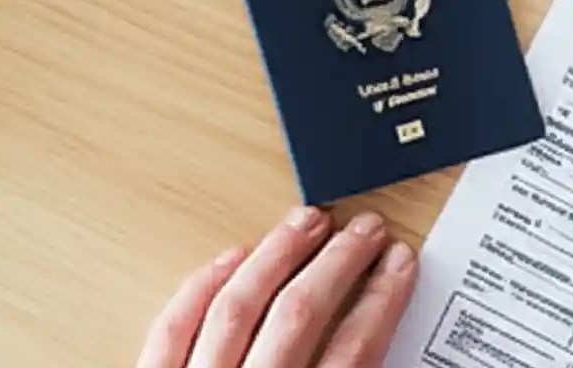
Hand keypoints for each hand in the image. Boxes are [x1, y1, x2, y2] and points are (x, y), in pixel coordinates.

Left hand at [137, 207, 417, 367]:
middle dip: (340, 263)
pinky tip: (231, 258)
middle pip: (299, 314)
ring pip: (237, 307)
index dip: (383, 300)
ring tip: (307, 221)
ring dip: (278, 256)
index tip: (400, 264)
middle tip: (366, 229)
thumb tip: (390, 344)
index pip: (354, 351)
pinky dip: (201, 289)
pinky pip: (172, 330)